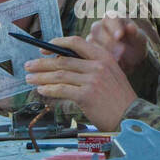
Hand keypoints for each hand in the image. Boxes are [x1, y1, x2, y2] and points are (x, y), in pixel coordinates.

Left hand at [23, 35, 138, 129]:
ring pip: (59, 74)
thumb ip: (91, 66)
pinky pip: (62, 89)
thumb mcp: (110, 75)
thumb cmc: (118, 98)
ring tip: (30, 79)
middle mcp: (98, 65)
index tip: (43, 49)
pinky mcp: (87, 95)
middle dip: (42, 63)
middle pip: (63, 60)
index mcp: (103, 56)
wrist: (131, 117)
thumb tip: (63, 64)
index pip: (76, 42)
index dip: (57, 43)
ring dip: (41, 77)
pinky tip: (42, 90)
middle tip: (28, 66)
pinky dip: (49, 89)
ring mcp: (92, 80)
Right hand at [88, 15, 148, 74]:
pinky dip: (99, 58)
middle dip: (108, 41)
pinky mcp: (88, 50)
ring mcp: (92, 38)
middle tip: (119, 51)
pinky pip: (88, 53)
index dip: (113, 26)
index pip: (110, 17)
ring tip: (117, 59)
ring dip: (103, 51)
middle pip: (97, 28)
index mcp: (113, 18)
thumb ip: (136, 34)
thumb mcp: (140, 40)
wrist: (131, 58)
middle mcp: (100, 25)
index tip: (119, 36)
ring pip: (91, 41)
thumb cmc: (136, 45)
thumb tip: (130, 27)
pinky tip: (109, 64)